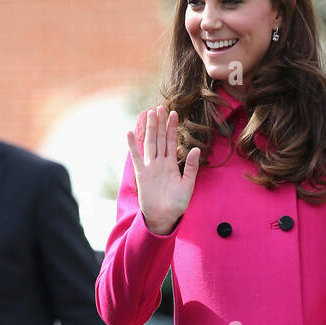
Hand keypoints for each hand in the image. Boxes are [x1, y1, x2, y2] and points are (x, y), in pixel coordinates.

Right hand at [126, 105, 200, 234]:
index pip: (171, 141)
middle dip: (160, 123)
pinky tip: (130, 132)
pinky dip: (132, 145)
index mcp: (171, 164)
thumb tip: (195, 149)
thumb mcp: (188, 184)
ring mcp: (150, 167)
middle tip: (160, 107)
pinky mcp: (141, 173)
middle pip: (159, 138)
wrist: (165, 217)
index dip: (172, 128)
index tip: (174, 113)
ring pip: (149, 143)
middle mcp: (160, 162)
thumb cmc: (177, 204)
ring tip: (149, 113)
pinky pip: (136, 157)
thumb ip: (190, 167)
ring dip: (149, 129)